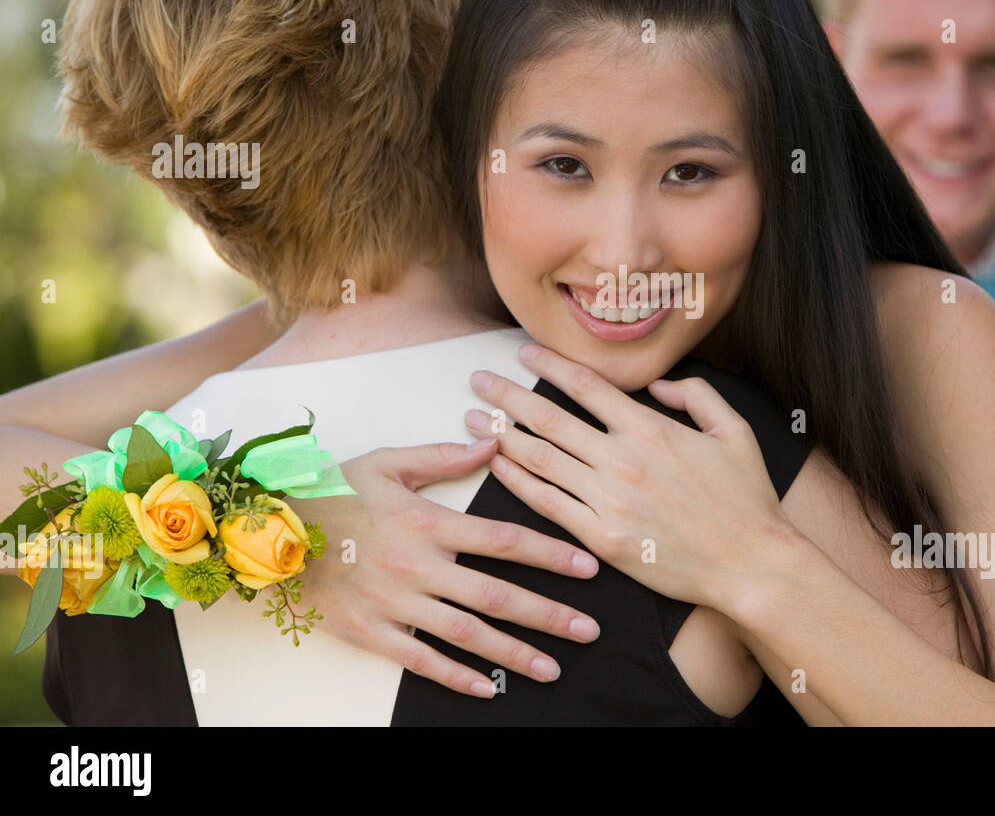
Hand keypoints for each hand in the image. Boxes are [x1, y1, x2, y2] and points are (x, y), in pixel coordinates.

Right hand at [293, 440, 601, 698]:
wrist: (269, 532)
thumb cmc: (335, 493)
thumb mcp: (388, 463)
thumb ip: (444, 456)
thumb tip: (495, 442)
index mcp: (428, 523)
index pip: (504, 541)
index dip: (551, 555)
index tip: (589, 567)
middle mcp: (418, 567)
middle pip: (497, 596)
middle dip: (549, 615)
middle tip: (590, 630)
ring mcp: (395, 604)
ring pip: (467, 635)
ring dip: (515, 653)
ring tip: (554, 668)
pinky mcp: (370, 632)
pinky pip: (421, 660)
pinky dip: (457, 677)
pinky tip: (490, 688)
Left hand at [463, 344, 796, 613]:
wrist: (751, 564)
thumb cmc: (746, 497)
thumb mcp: (734, 430)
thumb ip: (696, 395)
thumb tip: (656, 384)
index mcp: (651, 428)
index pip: (586, 386)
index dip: (549, 365)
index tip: (521, 353)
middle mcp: (622, 459)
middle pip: (550, 418)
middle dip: (508, 395)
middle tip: (477, 379)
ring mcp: (609, 500)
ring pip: (541, 458)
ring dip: (502, 435)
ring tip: (473, 418)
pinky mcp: (601, 538)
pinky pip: (548, 504)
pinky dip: (518, 481)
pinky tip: (497, 465)